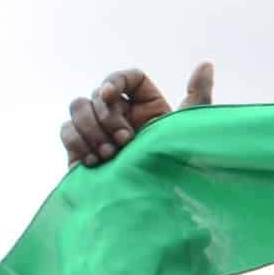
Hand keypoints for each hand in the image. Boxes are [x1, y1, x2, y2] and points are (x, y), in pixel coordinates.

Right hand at [59, 62, 214, 166]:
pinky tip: (95, 161)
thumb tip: (207, 64)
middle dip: (107, 116)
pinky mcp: (81, 149)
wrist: (155, 210)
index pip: (126, 78)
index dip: (114, 81)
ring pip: (77, 107)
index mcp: (148, 107)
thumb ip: (198, 96)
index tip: (110, 95)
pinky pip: (67, 130)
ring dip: (91, 129)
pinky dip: (78, 142)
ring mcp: (99, 132)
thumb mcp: (190, 131)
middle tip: (125, 141)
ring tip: (110, 154)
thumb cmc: (177, 170)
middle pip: (97, 93)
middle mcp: (121, 116)